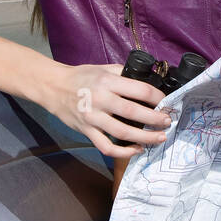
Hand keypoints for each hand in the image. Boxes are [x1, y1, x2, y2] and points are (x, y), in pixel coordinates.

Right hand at [39, 62, 173, 158]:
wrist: (53, 87)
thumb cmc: (81, 77)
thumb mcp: (103, 68)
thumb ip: (123, 74)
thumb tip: (147, 82)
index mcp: (108, 81)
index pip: (139, 90)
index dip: (158, 98)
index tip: (167, 103)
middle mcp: (101, 99)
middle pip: (133, 112)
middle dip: (155, 119)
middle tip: (168, 122)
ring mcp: (92, 117)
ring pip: (122, 132)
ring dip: (144, 137)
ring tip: (159, 138)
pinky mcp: (86, 131)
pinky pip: (106, 146)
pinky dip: (123, 152)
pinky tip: (136, 150)